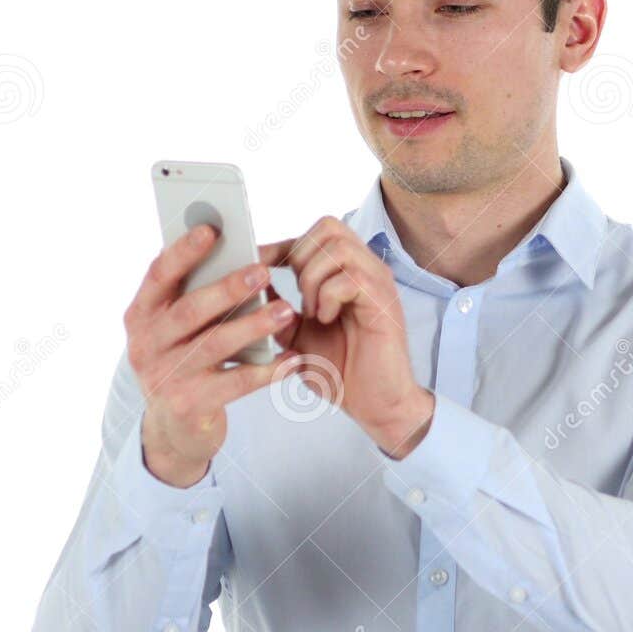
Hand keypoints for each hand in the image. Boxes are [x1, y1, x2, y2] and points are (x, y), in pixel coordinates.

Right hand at [124, 224, 300, 486]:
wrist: (175, 429)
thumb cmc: (186, 360)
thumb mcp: (177, 329)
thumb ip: (194, 294)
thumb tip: (233, 249)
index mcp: (141, 315)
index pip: (158, 275)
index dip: (183, 251)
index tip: (212, 229)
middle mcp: (145, 344)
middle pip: (189, 310)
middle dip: (227, 288)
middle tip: (263, 272)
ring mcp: (164, 377)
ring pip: (214, 345)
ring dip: (253, 325)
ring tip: (287, 311)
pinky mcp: (189, 406)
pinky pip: (235, 383)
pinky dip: (267, 370)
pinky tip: (292, 358)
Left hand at [260, 217, 433, 456]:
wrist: (375, 404)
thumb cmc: (342, 370)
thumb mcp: (295, 333)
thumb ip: (277, 306)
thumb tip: (248, 282)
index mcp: (347, 272)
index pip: (317, 231)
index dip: (284, 244)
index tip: (259, 266)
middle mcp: (366, 270)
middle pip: (328, 227)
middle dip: (299, 257)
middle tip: (296, 295)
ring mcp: (378, 283)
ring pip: (337, 248)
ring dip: (313, 279)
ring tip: (311, 311)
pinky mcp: (384, 302)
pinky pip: (351, 278)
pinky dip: (328, 297)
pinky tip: (326, 320)